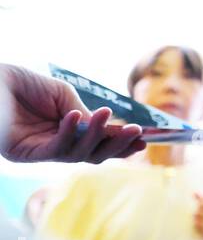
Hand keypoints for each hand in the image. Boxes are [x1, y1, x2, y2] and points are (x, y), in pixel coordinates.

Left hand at [0, 64, 142, 163]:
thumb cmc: (25, 83)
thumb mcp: (64, 96)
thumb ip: (84, 114)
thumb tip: (108, 131)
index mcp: (63, 132)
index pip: (95, 145)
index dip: (119, 144)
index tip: (143, 140)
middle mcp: (52, 146)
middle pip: (90, 155)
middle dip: (116, 146)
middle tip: (137, 135)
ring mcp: (38, 151)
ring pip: (76, 154)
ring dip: (96, 136)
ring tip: (107, 116)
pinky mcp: (22, 153)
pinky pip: (54, 149)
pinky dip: (69, 133)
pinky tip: (76, 116)